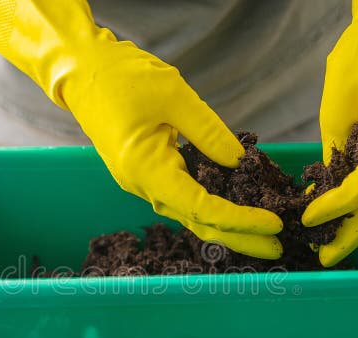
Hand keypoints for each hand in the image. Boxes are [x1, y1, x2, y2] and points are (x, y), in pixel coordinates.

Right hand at [0, 0, 282, 258]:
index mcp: (147, 170)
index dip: (241, 220)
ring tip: (262, 233)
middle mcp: (142, 185)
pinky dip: (210, 206)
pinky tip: (234, 206)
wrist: (80, 70)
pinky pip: (181, 196)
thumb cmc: (121, 76)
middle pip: (197, 222)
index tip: (273, 223)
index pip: (202, 208)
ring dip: (226, 225)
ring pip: (189, 213)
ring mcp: (140, 181)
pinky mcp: (144, 172)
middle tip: (277, 248)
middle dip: (239, 237)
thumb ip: (209, 132)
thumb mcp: (174, 95)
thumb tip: (240, 161)